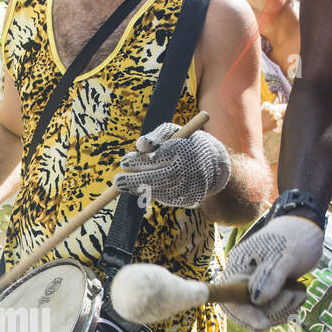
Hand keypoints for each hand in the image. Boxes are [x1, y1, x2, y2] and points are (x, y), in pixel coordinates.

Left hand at [113, 122, 231, 208]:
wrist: (214, 165)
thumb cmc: (186, 143)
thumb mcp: (174, 132)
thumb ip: (157, 135)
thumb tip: (140, 145)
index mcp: (188, 149)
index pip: (161, 158)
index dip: (140, 162)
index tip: (124, 163)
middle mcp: (193, 169)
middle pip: (162, 177)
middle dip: (136, 181)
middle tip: (117, 182)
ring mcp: (193, 186)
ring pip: (163, 191)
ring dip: (140, 189)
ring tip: (126, 185)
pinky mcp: (191, 199)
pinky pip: (167, 199)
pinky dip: (153, 194)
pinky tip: (144, 188)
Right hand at [220, 212, 323, 329]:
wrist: (306, 230)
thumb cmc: (294, 237)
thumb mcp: (285, 255)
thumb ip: (271, 276)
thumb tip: (258, 300)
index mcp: (238, 269)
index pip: (230, 299)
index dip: (244, 315)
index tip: (265, 324)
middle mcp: (243, 282)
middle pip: (249, 312)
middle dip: (273, 309)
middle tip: (291, 294)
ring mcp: (257, 289)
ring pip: (265, 314)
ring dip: (285, 307)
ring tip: (298, 290)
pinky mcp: (270, 295)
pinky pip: (276, 312)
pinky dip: (290, 307)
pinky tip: (298, 293)